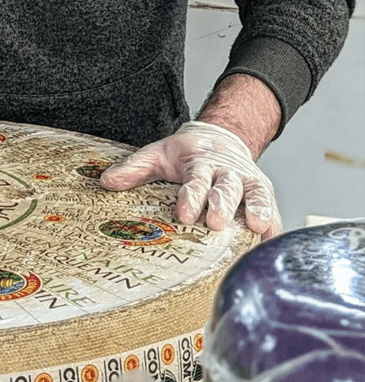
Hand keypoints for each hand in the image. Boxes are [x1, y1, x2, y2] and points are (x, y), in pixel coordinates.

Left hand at [100, 121, 281, 238]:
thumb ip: (134, 168)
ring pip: (256, 194)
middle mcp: (227, 171)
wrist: (221, 139)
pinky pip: (273, 209)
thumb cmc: (185, 154)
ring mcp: (248, 182)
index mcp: (200, 162)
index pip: (195, 179)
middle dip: (221, 204)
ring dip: (258, 209)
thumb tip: (106, 181)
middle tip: (216, 222)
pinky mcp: (262, 194)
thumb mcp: (158, 155)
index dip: (190, 196)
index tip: (183, 213)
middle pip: (226, 187)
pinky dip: (275, 225)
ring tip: (257, 227)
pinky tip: (272, 242)